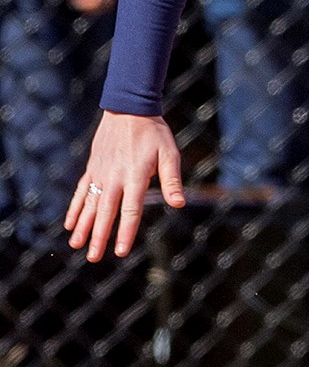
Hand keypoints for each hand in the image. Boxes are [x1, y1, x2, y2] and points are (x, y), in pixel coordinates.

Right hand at [65, 111, 184, 261]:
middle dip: (99, 236)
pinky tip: (70, 223)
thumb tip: (179, 203)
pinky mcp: (92, 168)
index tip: (120, 251)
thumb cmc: (154, 133)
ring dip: (82, 226)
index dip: (125, 232)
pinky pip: (81, 191)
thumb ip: (172, 179)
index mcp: (134, 176)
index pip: (130, 210)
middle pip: (105, 212)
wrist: (129, 108)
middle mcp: (114, 177)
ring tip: (76, 246)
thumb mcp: (169, 153)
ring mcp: (100, 173)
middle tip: (93, 258)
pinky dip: (75, 208)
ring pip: (89, 204)